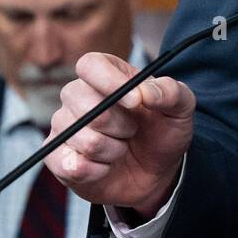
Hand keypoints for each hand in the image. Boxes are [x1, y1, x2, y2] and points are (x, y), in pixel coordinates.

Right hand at [44, 51, 194, 216]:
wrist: (156, 172)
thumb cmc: (164, 132)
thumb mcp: (181, 110)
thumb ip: (171, 93)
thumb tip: (146, 92)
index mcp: (108, 75)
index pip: (90, 65)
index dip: (110, 82)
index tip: (136, 101)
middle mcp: (79, 96)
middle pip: (80, 99)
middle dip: (118, 123)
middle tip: (133, 131)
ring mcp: (65, 127)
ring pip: (80, 136)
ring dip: (112, 149)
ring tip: (122, 148)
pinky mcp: (57, 158)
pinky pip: (70, 165)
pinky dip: (98, 171)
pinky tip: (106, 168)